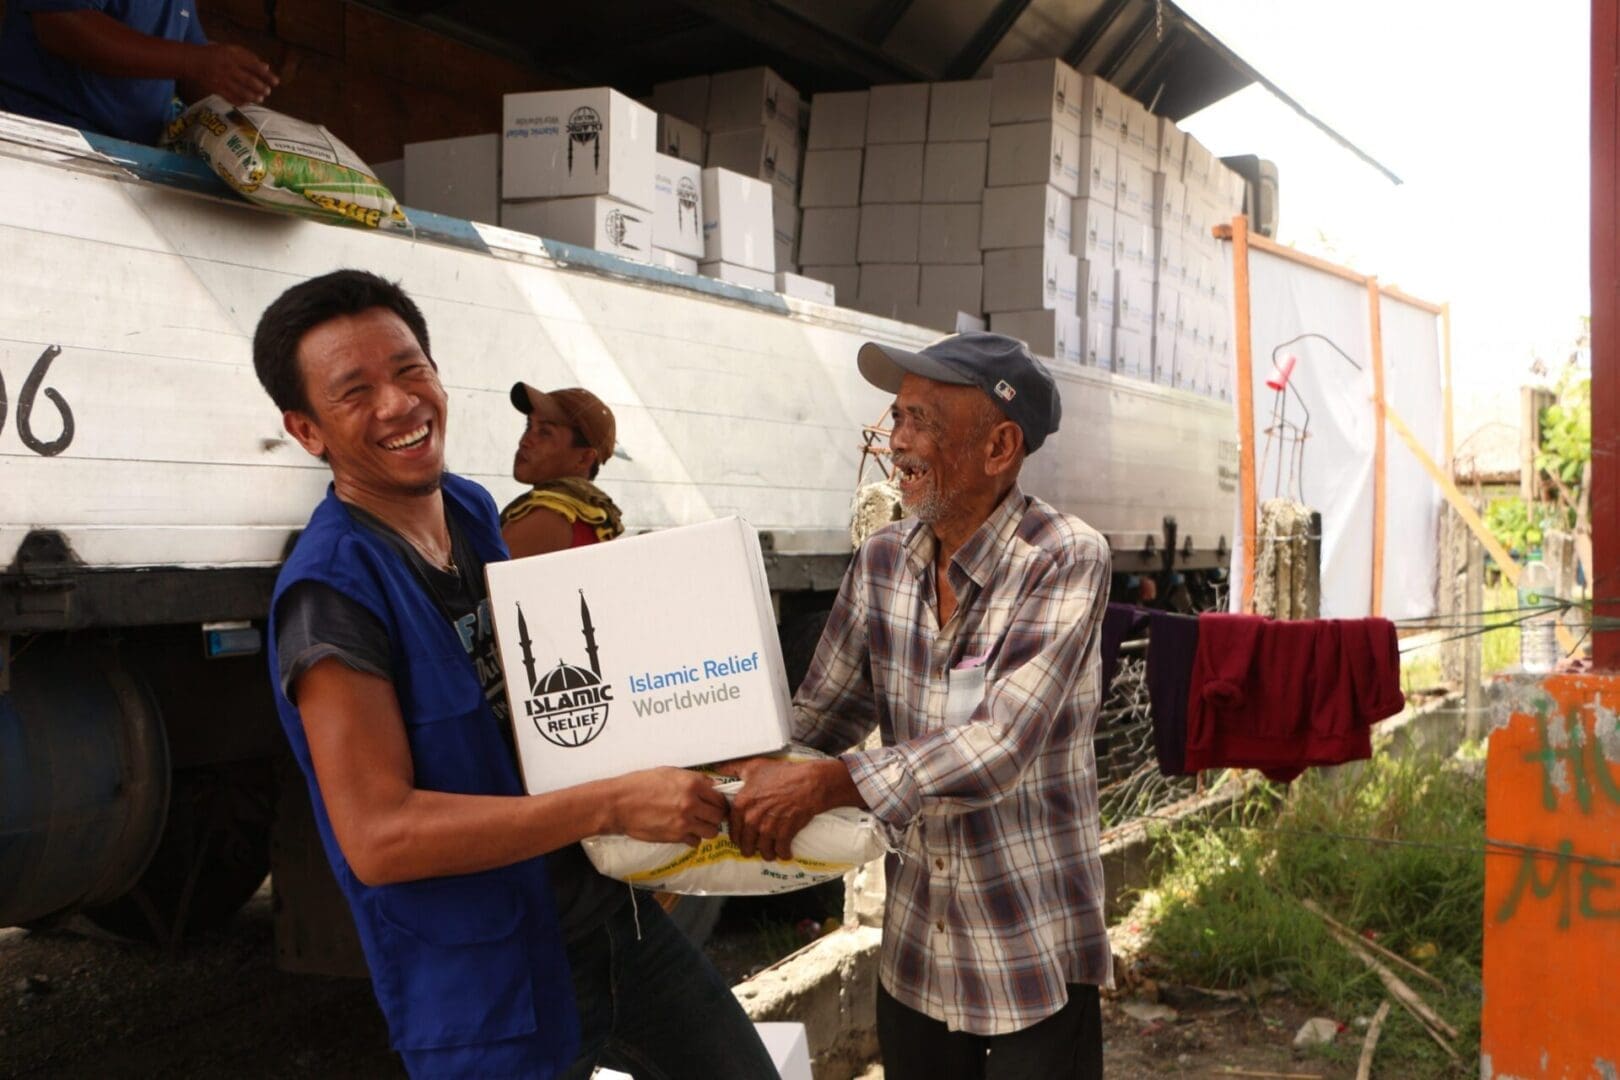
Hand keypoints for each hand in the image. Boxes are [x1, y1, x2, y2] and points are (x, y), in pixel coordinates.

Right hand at [186, 43, 276, 104]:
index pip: (254, 66)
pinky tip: (247, 103)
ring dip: (253, 96)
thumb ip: (249, 57)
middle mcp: (228, 68)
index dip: (267, 75)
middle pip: (249, 80)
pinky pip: (231, 98)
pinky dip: (241, 101)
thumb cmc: (215, 54)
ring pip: (241, 91)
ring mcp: (221, 80)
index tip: (276, 82)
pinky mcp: (216, 89)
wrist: (192, 61)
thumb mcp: (231, 50)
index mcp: (233, 56)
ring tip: (260, 99)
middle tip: (268, 91)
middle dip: (261, 87)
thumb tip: (267, 67)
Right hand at [609, 767, 727, 847]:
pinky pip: (695, 841)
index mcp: (692, 784)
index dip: (718, 801)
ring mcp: (685, 821)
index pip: (719, 797)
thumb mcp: (668, 772)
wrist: (619, 804)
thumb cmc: (639, 785)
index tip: (715, 804)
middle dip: (715, 816)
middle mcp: (692, 803)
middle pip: (719, 815)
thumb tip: (710, 787)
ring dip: (706, 828)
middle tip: (707, 815)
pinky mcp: (676, 836)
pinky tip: (684, 831)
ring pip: (711, 831)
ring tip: (697, 824)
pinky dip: (692, 838)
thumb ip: (692, 780)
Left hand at [726, 756, 844, 861]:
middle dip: (750, 849)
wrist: (809, 782)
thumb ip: (733, 768)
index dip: (737, 836)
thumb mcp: (754, 766)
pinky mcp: (785, 834)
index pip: (733, 830)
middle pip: (747, 844)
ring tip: (770, 853)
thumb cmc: (782, 773)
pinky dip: (783, 854)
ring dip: (767, 853)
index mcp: (742, 804)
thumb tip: (717, 767)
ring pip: (764, 850)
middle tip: (753, 850)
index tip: (741, 839)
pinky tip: (785, 853)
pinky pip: (781, 851)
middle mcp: (752, 819)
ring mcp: (769, 828)